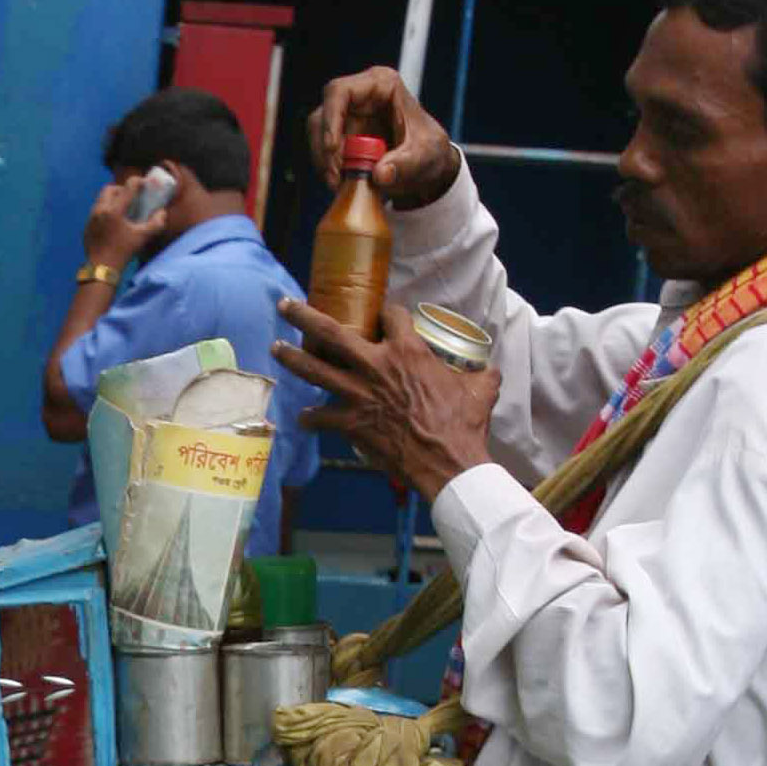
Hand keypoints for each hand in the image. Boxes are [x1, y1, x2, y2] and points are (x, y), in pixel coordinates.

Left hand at [80, 174, 162, 276]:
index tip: (145, 185)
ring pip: (101, 199)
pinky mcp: (87, 226)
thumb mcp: (142, 238)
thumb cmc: (122, 253)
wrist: (101, 269)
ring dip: (112, 199)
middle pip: (110, 189)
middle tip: (131, 197)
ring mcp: (91, 218)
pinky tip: (112, 222)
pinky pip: (96, 211)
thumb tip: (162, 213)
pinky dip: (105, 210)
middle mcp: (100, 210)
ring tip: (122, 209)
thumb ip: (155, 224)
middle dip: (122, 189)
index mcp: (114, 210)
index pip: (128, 187)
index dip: (138, 182)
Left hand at [273, 298, 496, 502]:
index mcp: (409, 349)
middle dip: (305, 316)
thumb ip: (482, 375)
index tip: (381, 313)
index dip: (386, 311)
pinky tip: (302, 418)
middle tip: (285, 304)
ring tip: (275, 347)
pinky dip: (310, 419)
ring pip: (316, 369)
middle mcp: (377, 365)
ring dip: (293, 358)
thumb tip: (491, 372)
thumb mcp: (481, 390)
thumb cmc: (464, 423)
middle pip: (333, 332)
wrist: (448, 461)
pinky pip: (322, 418)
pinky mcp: (352, 424)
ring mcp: (360, 394)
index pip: (390, 315)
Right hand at [310, 67, 462, 210]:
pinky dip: (329, 169)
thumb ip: (405, 164)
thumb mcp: (425, 156)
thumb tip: (380, 174)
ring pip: (318, 134)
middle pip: (323, 114)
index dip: (331, 118)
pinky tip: (342, 184)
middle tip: (336, 177)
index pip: (341, 92)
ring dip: (324, 162)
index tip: (332, 148)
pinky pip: (324, 152)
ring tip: (340, 184)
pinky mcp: (342, 138)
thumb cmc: (429, 150)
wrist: (427, 166)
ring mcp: (348, 117)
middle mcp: (359, 97)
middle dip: (324, 149)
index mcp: (381, 85)